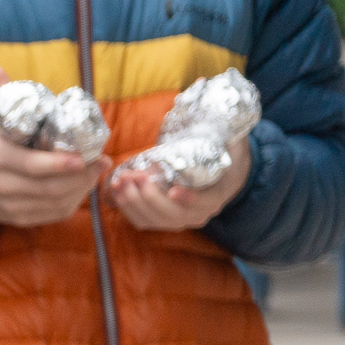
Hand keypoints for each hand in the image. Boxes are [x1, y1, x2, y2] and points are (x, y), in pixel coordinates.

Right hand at [0, 66, 109, 225]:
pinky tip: (82, 190)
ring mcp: (8, 205)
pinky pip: (49, 216)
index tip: (84, 157)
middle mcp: (1, 186)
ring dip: (81, 190)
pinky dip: (70, 204)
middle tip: (102, 161)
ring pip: (52, 204)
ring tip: (97, 172)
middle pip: (48, 188)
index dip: (59, 165)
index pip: (30, 166)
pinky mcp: (15, 217)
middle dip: (81, 178)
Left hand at [108, 137, 249, 229]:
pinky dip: (125, 207)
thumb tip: (222, 122)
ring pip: (152, 219)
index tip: (173, 190)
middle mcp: (197, 216)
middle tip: (136, 175)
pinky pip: (140, 220)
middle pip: (171, 214)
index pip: (203, 203)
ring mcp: (177, 222)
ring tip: (122, 179)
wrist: (213, 174)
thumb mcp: (228, 145)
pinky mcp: (159, 221)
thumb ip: (226, 137)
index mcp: (215, 198)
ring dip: (132, 201)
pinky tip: (116, 189)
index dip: (189, 199)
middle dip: (150, 196)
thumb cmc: (219, 155)